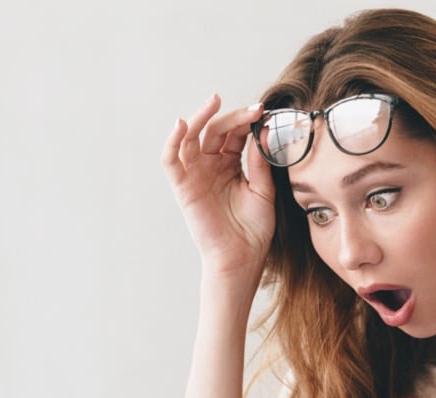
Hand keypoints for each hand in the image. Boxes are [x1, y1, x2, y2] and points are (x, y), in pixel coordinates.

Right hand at [160, 94, 275, 291]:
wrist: (242, 258)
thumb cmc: (253, 230)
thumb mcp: (263, 190)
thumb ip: (259, 162)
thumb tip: (262, 131)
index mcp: (230, 165)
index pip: (234, 134)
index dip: (247, 120)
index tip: (265, 112)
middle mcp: (210, 167)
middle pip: (214, 130)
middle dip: (232, 116)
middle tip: (252, 109)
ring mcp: (195, 175)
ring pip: (191, 137)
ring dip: (200, 117)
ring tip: (215, 102)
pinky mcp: (183, 187)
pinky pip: (171, 161)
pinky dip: (172, 141)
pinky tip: (181, 124)